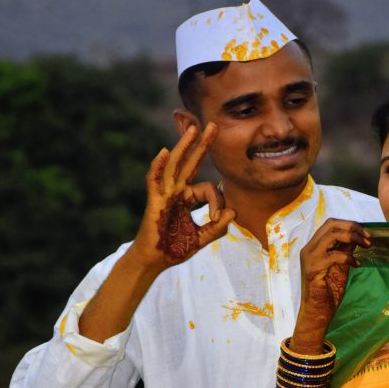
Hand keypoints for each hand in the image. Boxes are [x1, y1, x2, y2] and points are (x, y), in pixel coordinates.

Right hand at [131, 124, 235, 269]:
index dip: (218, 201)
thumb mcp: (202, 237)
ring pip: (175, 166)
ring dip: (183, 147)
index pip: (209, 188)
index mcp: (188, 198)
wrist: (155, 261)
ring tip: (193, 130)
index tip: (219, 217)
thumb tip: (233, 211)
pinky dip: (158, 166)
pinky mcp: (155, 201)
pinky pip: (155, 180)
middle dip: (202, 145)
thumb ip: (217, 226)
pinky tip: (163, 153)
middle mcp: (176, 191)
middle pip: (191, 163)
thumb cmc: (175, 248)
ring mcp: (165, 194)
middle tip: (214, 125)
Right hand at [292, 219, 369, 348]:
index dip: (349, 225)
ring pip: (331, 234)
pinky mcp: (313, 269)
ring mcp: (309, 258)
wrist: (317, 312)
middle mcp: (308, 249)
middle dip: (352, 227)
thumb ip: (345, 250)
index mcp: (314, 246)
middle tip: (368, 238)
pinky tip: (357, 264)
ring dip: (352, 237)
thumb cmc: (328, 291)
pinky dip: (348, 257)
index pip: (330, 224)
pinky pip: (333, 256)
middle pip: (331, 224)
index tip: (366, 234)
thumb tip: (358, 237)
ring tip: (366, 246)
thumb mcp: (340, 266)